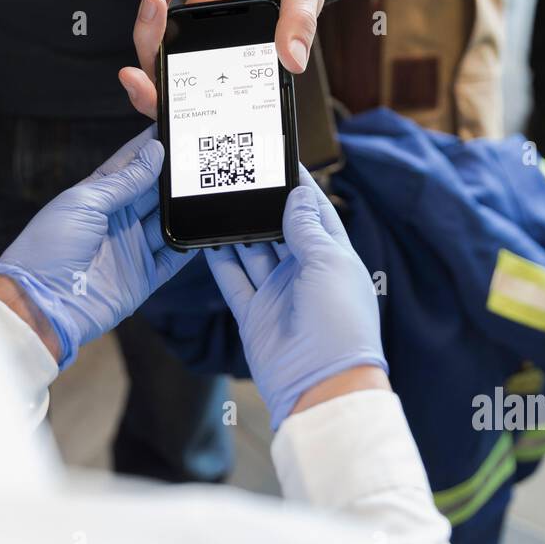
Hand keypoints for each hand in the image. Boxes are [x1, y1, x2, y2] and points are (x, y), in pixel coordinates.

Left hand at [0, 129, 192, 367]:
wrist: (41, 304)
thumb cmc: (49, 248)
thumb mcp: (84, 203)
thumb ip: (124, 180)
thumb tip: (154, 153)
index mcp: (96, 197)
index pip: (131, 165)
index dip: (151, 148)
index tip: (176, 129)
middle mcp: (116, 221)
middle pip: (153, 192)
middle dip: (174, 175)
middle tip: (201, 156)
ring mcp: (131, 249)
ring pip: (168, 222)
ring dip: (185, 208)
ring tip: (210, 187)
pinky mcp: (142, 277)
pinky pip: (173, 258)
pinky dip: (189, 244)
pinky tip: (206, 228)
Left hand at [118, 0, 331, 117]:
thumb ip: (300, 19)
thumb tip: (293, 61)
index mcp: (260, 68)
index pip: (220, 108)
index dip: (185, 116)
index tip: (159, 102)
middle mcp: (229, 61)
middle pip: (180, 90)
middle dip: (149, 88)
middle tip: (130, 74)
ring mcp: (206, 39)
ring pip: (164, 56)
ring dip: (148, 34)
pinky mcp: (193, 15)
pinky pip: (162, 22)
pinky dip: (153, 6)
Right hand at [205, 174, 387, 428]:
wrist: (321, 384)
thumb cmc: (339, 323)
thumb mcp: (329, 263)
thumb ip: (307, 228)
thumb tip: (297, 194)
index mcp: (333, 257)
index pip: (315, 212)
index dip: (299, 187)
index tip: (279, 159)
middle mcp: (305, 272)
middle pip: (280, 228)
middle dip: (263, 204)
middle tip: (239, 175)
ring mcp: (278, 293)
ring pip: (253, 251)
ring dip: (238, 228)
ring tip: (218, 198)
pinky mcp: (254, 314)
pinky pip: (233, 279)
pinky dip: (219, 259)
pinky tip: (205, 237)